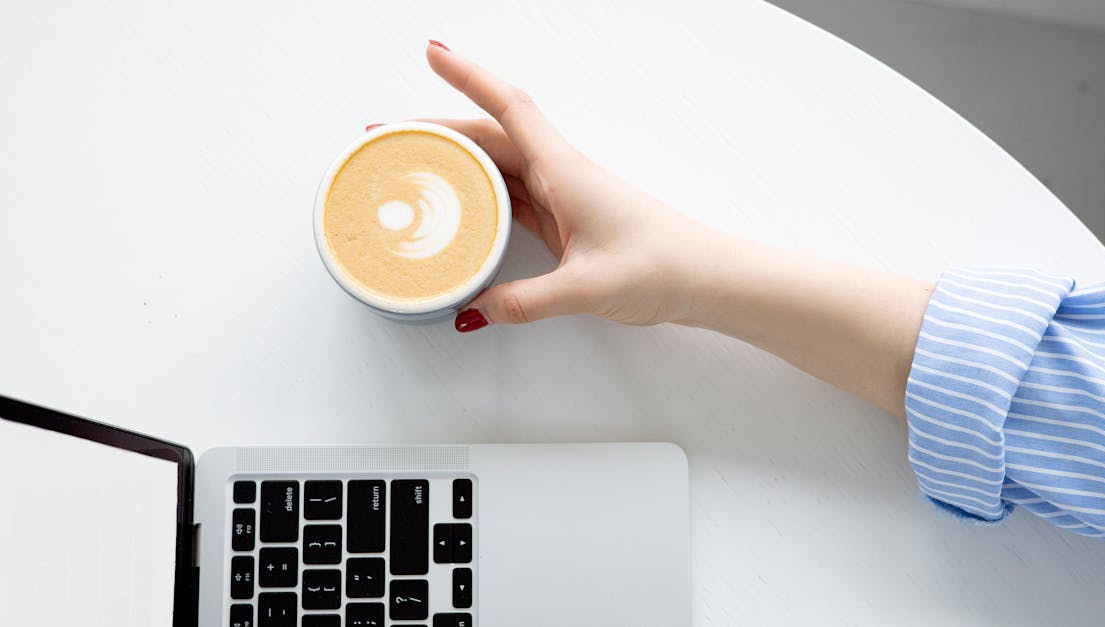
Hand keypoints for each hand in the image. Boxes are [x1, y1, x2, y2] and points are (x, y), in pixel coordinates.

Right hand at [421, 41, 723, 329]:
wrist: (705, 277)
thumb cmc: (662, 265)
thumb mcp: (586, 288)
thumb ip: (527, 301)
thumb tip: (478, 308)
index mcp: (566, 170)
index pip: (509, 108)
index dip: (468, 77)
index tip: (434, 54)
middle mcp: (561, 174)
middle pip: (489, 137)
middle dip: (437, 130)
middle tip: (389, 136)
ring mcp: (563, 195)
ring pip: (497, 167)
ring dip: (455, 164)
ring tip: (412, 169)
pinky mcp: (567, 219)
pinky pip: (512, 199)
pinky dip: (481, 198)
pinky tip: (460, 209)